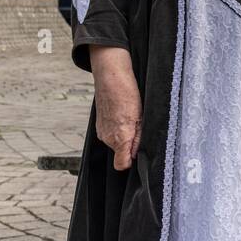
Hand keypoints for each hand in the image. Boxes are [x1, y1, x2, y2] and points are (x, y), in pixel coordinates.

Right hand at [90, 45, 142, 171]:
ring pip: (117, 142)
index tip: (140, 152)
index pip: (122, 164)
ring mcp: (102, 131)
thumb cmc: (127, 93)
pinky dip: (118, 128)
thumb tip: (137, 154)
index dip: (132, 160)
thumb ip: (139, 138)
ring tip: (132, 117)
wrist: (110, 76)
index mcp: (120, 138)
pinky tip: (123, 114)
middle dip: (132, 143)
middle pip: (122, 152)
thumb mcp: (141, 117)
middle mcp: (108, 138)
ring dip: (126, 134)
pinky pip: (112, 133)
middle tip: (139, 125)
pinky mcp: (99, 125)